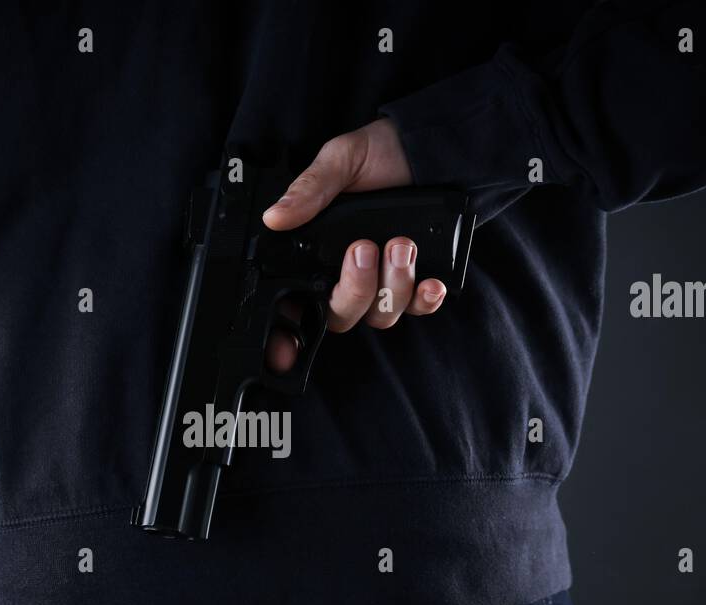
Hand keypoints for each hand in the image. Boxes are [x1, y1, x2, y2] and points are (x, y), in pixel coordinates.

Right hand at [260, 118, 447, 371]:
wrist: (430, 149)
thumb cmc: (379, 155)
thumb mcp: (339, 162)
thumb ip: (308, 191)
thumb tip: (275, 217)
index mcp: (317, 253)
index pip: (294, 304)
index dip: (285, 335)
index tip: (283, 354)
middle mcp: (347, 276)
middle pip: (341, 316)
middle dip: (356, 290)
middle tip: (365, 248)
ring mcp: (384, 283)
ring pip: (381, 316)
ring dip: (393, 286)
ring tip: (401, 244)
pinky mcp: (418, 281)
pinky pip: (419, 309)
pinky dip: (425, 300)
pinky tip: (430, 282)